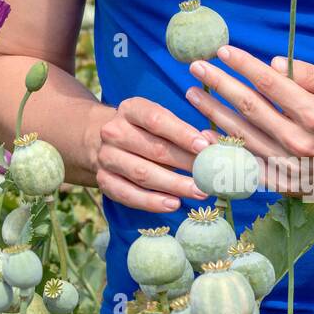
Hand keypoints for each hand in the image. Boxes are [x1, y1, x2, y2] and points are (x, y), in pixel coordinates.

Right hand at [91, 97, 216, 212]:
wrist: (102, 140)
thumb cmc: (143, 130)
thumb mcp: (158, 120)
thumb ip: (183, 131)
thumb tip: (211, 146)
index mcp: (130, 109)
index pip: (156, 120)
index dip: (182, 133)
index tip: (205, 147)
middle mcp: (113, 131)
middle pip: (153, 149)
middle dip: (186, 164)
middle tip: (211, 176)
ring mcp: (106, 157)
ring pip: (143, 174)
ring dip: (174, 185)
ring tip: (199, 192)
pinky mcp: (103, 180)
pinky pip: (128, 194)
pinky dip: (152, 202)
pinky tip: (173, 204)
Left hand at [184, 47, 313, 199]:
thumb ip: (310, 74)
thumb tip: (272, 63)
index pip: (269, 84)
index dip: (243, 65)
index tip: (223, 51)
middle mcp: (299, 143)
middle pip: (248, 108)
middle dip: (218, 84)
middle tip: (196, 68)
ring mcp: (290, 167)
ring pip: (241, 136)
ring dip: (212, 113)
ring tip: (193, 94)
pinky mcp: (285, 185)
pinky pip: (247, 165)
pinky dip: (223, 150)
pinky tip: (203, 135)